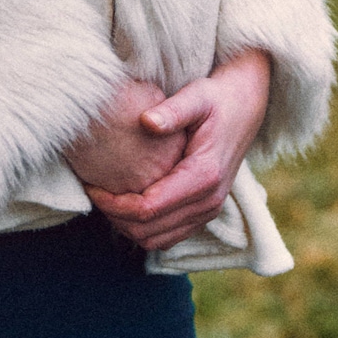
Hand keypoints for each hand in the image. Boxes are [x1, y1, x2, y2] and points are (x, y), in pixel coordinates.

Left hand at [84, 48, 271, 254]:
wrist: (246, 107)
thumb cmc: (217, 98)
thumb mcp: (197, 96)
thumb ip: (173, 110)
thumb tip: (146, 121)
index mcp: (204, 176)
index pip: (148, 209)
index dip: (113, 204)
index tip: (91, 185)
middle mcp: (209, 201)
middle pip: (148, 232)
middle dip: (115, 217)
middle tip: (93, 191)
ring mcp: (209, 211)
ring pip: (156, 241)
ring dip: (127, 226)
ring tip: (106, 198)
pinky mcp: (204, 213)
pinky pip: (167, 237)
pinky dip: (143, 228)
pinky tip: (127, 203)